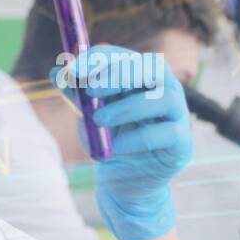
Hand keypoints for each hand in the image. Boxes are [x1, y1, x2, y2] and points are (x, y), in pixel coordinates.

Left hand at [49, 45, 191, 239]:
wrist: (123, 183)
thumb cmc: (109, 142)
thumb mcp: (89, 116)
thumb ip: (77, 94)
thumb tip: (57, 71)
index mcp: (143, 78)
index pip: (127, 56)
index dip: (101, 58)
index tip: (74, 69)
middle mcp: (166, 91)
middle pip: (154, 67)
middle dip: (120, 74)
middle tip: (91, 89)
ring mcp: (178, 116)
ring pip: (164, 98)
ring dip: (128, 106)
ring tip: (100, 120)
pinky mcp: (182, 144)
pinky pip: (166, 133)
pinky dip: (138, 138)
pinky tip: (115, 147)